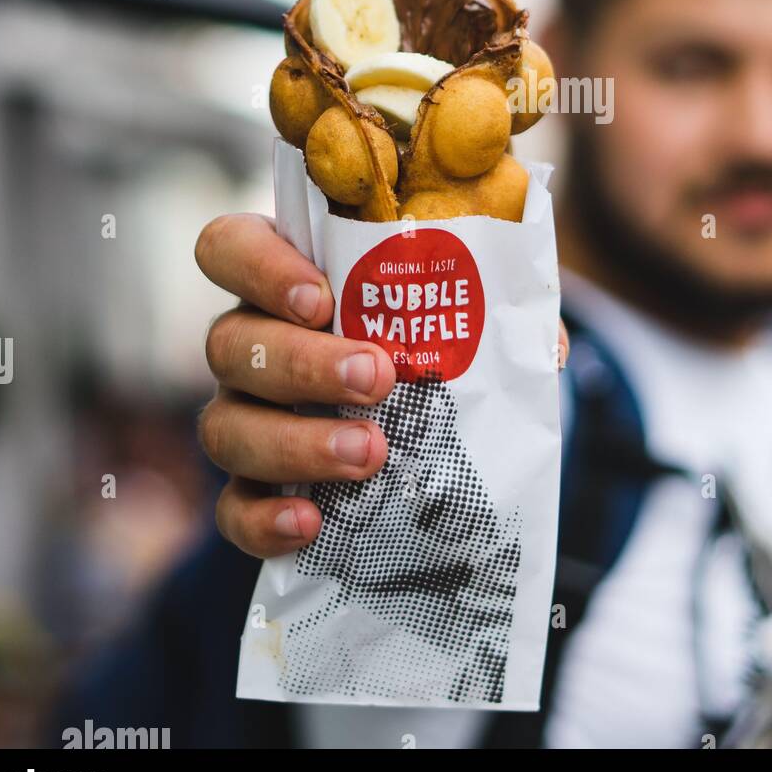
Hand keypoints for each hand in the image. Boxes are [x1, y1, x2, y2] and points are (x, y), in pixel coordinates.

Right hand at [195, 213, 568, 558]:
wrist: (441, 432)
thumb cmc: (441, 343)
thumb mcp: (471, 306)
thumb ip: (499, 305)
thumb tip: (546, 347)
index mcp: (289, 277)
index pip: (229, 248)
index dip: (259, 268)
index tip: (322, 298)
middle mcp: (252, 342)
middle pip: (230, 342)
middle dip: (302, 362)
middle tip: (378, 377)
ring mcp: (244, 416)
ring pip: (225, 426)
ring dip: (295, 441)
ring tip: (371, 455)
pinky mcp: (253, 490)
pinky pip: (231, 510)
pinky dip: (264, 520)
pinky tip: (311, 522)